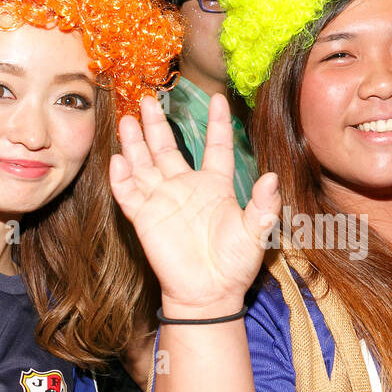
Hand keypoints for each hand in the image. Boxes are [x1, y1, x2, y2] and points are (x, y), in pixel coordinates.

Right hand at [109, 93, 280, 314]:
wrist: (209, 294)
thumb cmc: (234, 264)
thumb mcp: (255, 232)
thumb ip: (263, 205)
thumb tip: (272, 177)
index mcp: (216, 186)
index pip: (216, 146)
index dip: (216, 123)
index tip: (216, 98)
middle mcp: (186, 187)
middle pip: (167, 148)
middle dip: (157, 124)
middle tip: (148, 98)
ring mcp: (163, 200)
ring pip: (144, 163)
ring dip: (135, 142)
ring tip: (128, 118)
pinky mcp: (144, 217)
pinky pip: (129, 192)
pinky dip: (122, 176)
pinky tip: (118, 158)